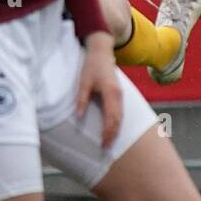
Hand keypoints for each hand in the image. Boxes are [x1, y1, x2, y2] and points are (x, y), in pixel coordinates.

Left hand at [76, 33, 122, 147]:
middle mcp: (119, 96)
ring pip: (121, 117)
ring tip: (109, 142)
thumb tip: (79, 118)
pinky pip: (120, 112)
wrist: (102, 52)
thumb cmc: (91, 66)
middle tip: (106, 148)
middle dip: (112, 135)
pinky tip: (112, 129)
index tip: (102, 144)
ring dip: (116, 130)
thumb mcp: (83, 83)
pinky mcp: (120, 95)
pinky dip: (117, 123)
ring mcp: (121, 95)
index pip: (111, 118)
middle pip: (118, 120)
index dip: (107, 132)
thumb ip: (81, 100)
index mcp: (111, 94)